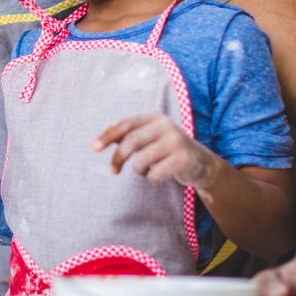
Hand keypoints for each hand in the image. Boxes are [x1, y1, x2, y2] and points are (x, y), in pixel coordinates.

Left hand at [94, 113, 215, 187]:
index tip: (94, 148)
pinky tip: (159, 174)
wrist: (201, 163)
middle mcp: (166, 125)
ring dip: (138, 170)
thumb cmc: (166, 150)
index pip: (126, 124)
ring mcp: (176, 141)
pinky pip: (155, 173)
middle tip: (113, 171)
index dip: (108, 135)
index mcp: (154, 117)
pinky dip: (152, 177)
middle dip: (118, 158)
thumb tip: (98, 143)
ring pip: (141, 159)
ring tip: (145, 170)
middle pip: (131, 141)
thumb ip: (126, 137)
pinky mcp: (183, 158)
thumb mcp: (148, 139)